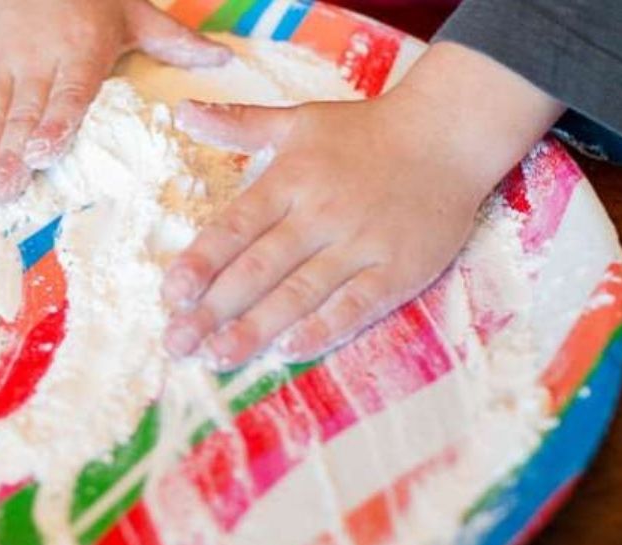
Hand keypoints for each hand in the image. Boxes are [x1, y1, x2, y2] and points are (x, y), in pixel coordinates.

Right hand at [0, 0, 229, 202]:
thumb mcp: (132, 9)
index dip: (53, 124)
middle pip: (22, 112)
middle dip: (9, 154)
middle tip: (2, 190)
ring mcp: (1, 63)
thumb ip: (172, 40)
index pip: (67, 93)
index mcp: (80, 51)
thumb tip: (223, 60)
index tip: (42, 153)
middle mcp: (37, 59)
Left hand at [161, 42, 564, 367]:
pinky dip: (323, 328)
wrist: (450, 133)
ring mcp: (360, 244)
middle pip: (259, 268)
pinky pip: (355, 305)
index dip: (202, 262)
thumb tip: (183, 112)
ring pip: (300, 292)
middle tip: (178, 342)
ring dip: (256, 327)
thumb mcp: (299, 121)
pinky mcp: (397, 269)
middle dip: (214, 309)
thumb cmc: (366, 132)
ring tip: (218, 355)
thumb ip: (240, 124)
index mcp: (290, 180)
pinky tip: (289, 351)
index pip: (235, 227)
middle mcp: (320, 214)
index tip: (171, 294)